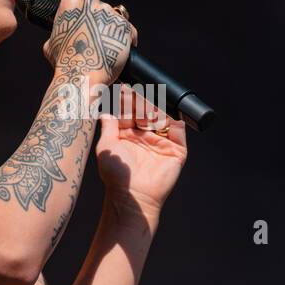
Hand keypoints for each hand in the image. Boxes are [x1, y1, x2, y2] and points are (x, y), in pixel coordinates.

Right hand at [42, 0, 136, 85]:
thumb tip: (56, 36)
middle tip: (98, 34)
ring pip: (116, 18)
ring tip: (108, 47)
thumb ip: (57, 33)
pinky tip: (122, 51)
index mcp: (71, 2)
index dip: (88, 1)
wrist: (81, 76)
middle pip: (102, 4)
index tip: (89, 12)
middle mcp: (91, 3)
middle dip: (102, 17)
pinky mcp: (124, 26)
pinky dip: (128, 40)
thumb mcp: (51, 45)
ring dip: (114, 30)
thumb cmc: (64, 62)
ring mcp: (109, 14)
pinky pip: (130, 31)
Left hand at [95, 84, 187, 216]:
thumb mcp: (106, 146)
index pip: (130, 112)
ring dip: (155, 108)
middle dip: (140, 101)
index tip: (122, 88)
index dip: (126, 101)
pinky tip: (166, 111)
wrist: (133, 197)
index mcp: (128, 135)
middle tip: (134, 91)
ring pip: (161, 117)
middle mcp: (145, 137)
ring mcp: (161, 143)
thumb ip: (108, 125)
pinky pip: (179, 131)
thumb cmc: (116, 176)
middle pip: (146, 112)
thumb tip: (105, 109)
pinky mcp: (176, 150)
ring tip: (146, 102)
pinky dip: (175, 119)